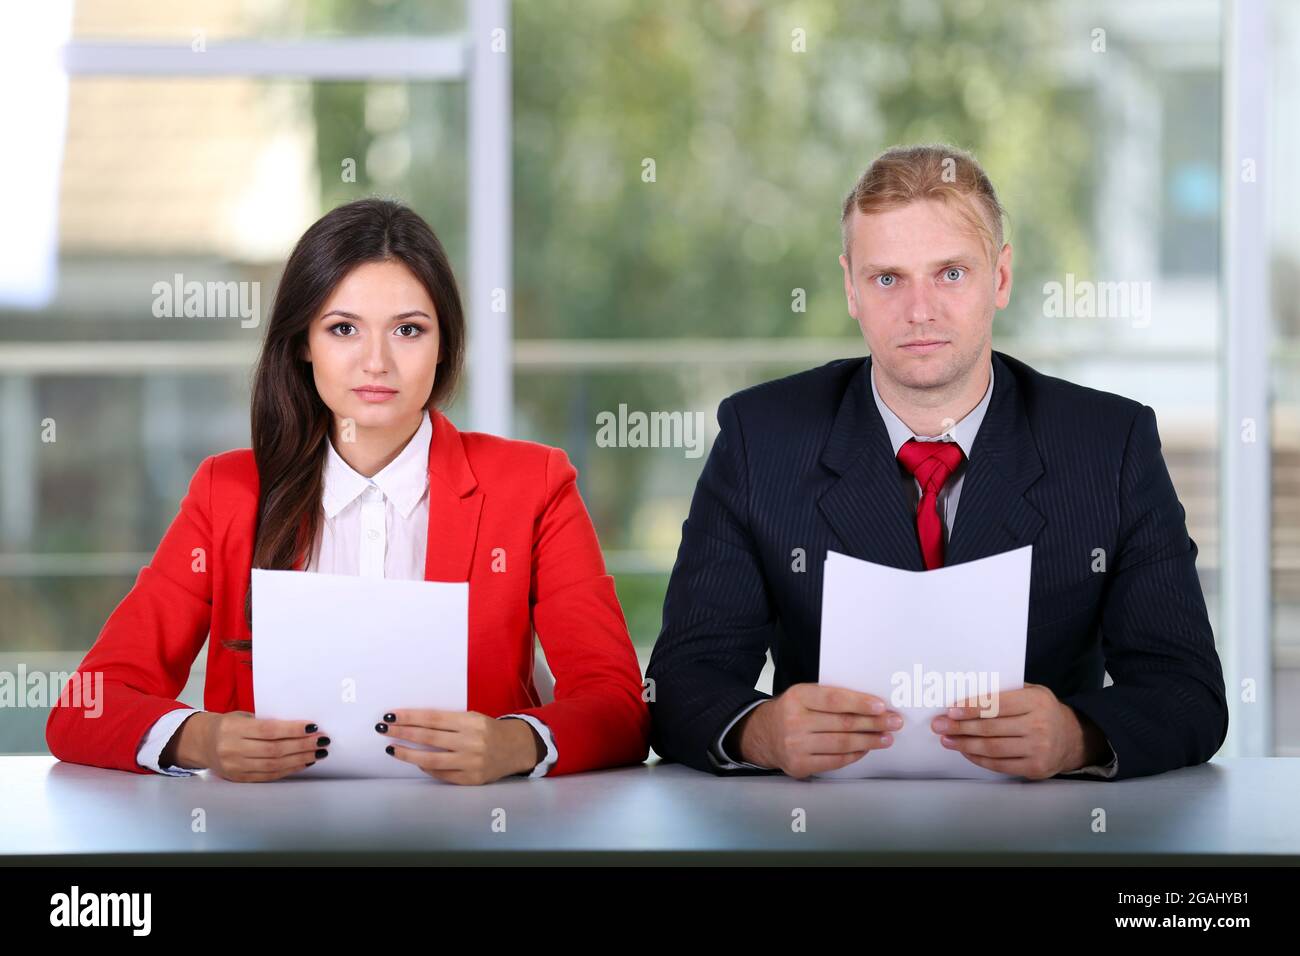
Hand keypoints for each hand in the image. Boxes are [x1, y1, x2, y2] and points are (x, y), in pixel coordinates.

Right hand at [181, 711, 325, 782]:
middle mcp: (232, 749)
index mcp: (232, 728)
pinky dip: (289, 769)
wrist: (202, 743)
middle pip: (274, 750)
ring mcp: (235, 767)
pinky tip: (303, 762)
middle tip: (322, 740)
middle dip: (302, 745)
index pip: (268, 730)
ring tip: (318, 752)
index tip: (313, 726)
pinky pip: (269, 776)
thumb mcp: (243, 717)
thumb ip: (266, 722)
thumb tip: (302, 726)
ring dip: (300, 759)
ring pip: (274, 765)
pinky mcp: (239, 779)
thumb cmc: (229, 725)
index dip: (292, 730)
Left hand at [377, 709, 543, 784]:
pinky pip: (441, 774)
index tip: (391, 716)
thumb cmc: (488, 730)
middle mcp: (471, 741)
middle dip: (403, 732)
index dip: (410, 717)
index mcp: (471, 721)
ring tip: (392, 749)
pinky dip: (426, 767)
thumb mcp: (472, 718)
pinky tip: (416, 760)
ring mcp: (471, 762)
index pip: (433, 718)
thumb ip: (447, 722)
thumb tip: (412, 724)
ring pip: (431, 759)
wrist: (516, 748)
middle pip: (429, 737)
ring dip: (408, 754)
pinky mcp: (471, 779)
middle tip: (383, 729)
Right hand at [731, 683, 900, 778]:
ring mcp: (796, 746)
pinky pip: (835, 761)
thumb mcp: (804, 696)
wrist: (763, 735)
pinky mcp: (799, 765)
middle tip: (894, 722)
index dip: (860, 703)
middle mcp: (794, 721)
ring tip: (886, 737)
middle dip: (874, 723)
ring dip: (869, 741)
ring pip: (842, 744)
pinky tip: (866, 748)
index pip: (834, 700)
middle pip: (843, 723)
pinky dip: (854, 755)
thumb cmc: (792, 712)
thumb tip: (871, 705)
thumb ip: (830, 698)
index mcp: (797, 697)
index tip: (881, 706)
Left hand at [930, 682, 1103, 778]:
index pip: (997, 704)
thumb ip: (1004, 690)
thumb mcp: (1031, 692)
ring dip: (964, 744)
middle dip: (960, 727)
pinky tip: (965, 751)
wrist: (1072, 738)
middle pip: (990, 728)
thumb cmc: (1042, 710)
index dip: (971, 708)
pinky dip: (978, 758)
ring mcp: (1038, 749)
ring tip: (946, 739)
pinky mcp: (1035, 768)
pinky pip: (999, 765)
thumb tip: (965, 691)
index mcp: (1036, 701)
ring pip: (992, 748)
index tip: (950, 710)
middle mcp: (1039, 725)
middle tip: (938, 725)